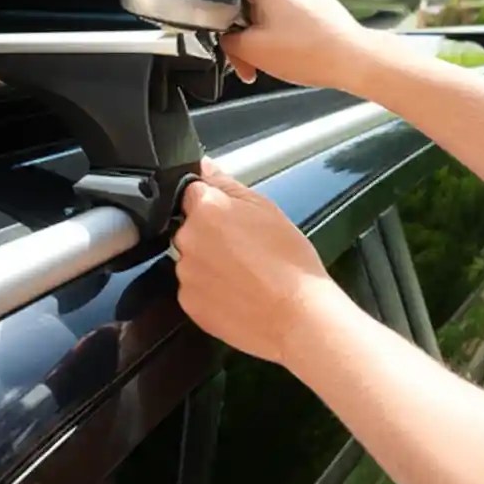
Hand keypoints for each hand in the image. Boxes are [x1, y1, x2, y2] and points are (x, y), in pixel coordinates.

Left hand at [172, 158, 344, 364]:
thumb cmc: (290, 264)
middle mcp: (188, 239)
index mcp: (206, 209)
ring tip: (246, 274)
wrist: (297, 317)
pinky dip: (211, 289)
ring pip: (193, 259)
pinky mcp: (189, 303)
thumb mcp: (266, 209)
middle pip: (190, 227)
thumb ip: (227, 184)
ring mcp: (185, 273)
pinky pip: (194, 288)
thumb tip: (205, 166)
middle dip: (211, 234)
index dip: (214, 204)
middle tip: (246, 249)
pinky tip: (239, 292)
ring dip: (211, 263)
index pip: (191, 193)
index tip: (232, 219)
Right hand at [223, 0, 376, 89]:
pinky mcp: (318, 4)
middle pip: (247, 10)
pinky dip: (284, 38)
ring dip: (263, 42)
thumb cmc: (307, 52)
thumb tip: (227, 38)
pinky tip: (292, 56)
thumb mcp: (252, 50)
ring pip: (268, 17)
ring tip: (273, 63)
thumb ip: (228, 41)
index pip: (224, 0)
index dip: (223, 31)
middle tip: (250, 66)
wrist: (353, 60)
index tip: (231, 54)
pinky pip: (289, 20)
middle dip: (245, 40)